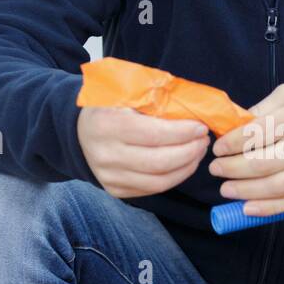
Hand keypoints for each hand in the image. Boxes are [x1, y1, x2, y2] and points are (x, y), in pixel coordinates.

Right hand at [77, 105, 209, 198]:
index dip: (183, 133)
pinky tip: (185, 164)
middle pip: (160, 161)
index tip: (200, 127)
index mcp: (107, 125)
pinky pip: (153, 189)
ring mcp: (110, 176)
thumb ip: (153, 97)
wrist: (80, 133)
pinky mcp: (116, 190)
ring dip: (187, 167)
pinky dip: (175, 178)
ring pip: (160, 181)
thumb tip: (192, 106)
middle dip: (190, 151)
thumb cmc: (110, 108)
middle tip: (203, 140)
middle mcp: (106, 155)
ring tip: (198, 152)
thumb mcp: (124, 93)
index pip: (155, 134)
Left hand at [208, 79, 283, 214]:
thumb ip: (263, 110)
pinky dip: (270, 208)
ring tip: (227, 190)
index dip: (232, 143)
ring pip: (278, 187)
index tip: (218, 147)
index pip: (259, 132)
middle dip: (232, 169)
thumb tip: (232, 130)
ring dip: (246, 192)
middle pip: (265, 163)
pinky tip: (249, 208)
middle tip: (216, 169)